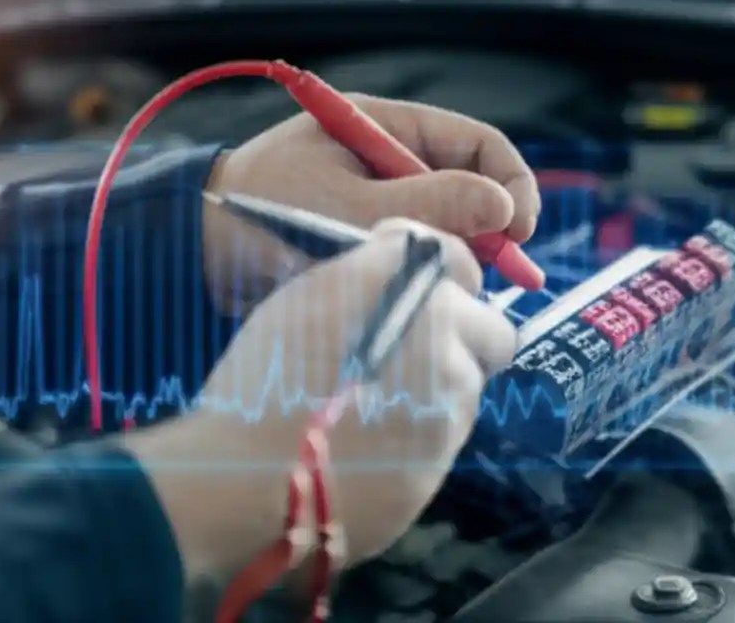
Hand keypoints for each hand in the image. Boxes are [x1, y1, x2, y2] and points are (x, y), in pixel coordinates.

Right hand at [126, 220, 516, 582]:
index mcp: (392, 275)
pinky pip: (453, 428)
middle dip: (462, 341)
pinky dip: (427, 432)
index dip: (447, 282)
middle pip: (486, 324)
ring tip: (383, 412)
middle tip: (412, 364)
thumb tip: (399, 278)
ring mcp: (450, 388)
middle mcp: (436, 322)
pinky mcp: (450, 447)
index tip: (428, 301)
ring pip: (472, 381)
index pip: (456, 258)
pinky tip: (381, 446)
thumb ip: (362, 280)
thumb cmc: (256, 383)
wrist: (247, 475)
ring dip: (443, 389)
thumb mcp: (299, 303)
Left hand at [202, 95, 540, 309]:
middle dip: (485, 228)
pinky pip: (413, 246)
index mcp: (381, 125)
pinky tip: (411, 292)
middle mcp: (385, 155)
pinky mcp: (362, 233)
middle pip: (468, 185)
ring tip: (433, 283)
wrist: (193, 250)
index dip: (511, 184)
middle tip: (483, 274)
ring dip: (452, 253)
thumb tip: (504, 206)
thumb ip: (428, 202)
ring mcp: (375, 195)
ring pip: (445, 223)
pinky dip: (422, 268)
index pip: (477, 144)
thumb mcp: (348, 206)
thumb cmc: (260, 213)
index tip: (520, 233)